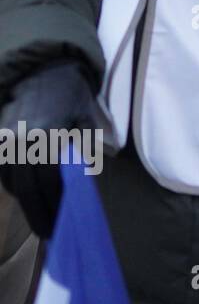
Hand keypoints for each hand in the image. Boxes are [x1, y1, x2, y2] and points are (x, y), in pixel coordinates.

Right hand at [0, 62, 95, 237]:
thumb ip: (82, 151)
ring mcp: (8, 142)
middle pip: (27, 188)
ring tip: (42, 220)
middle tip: (50, 233)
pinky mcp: (0, 140)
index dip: (56, 204)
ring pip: (12, 182)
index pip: (50, 180)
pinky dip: (15, 186)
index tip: (63, 225)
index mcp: (48, 138)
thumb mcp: (84, 121)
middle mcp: (23, 142)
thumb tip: (82, 184)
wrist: (43, 70)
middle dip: (39, 213)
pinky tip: (28, 197)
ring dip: (28, 202)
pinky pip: (4, 171)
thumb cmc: (71, 96)